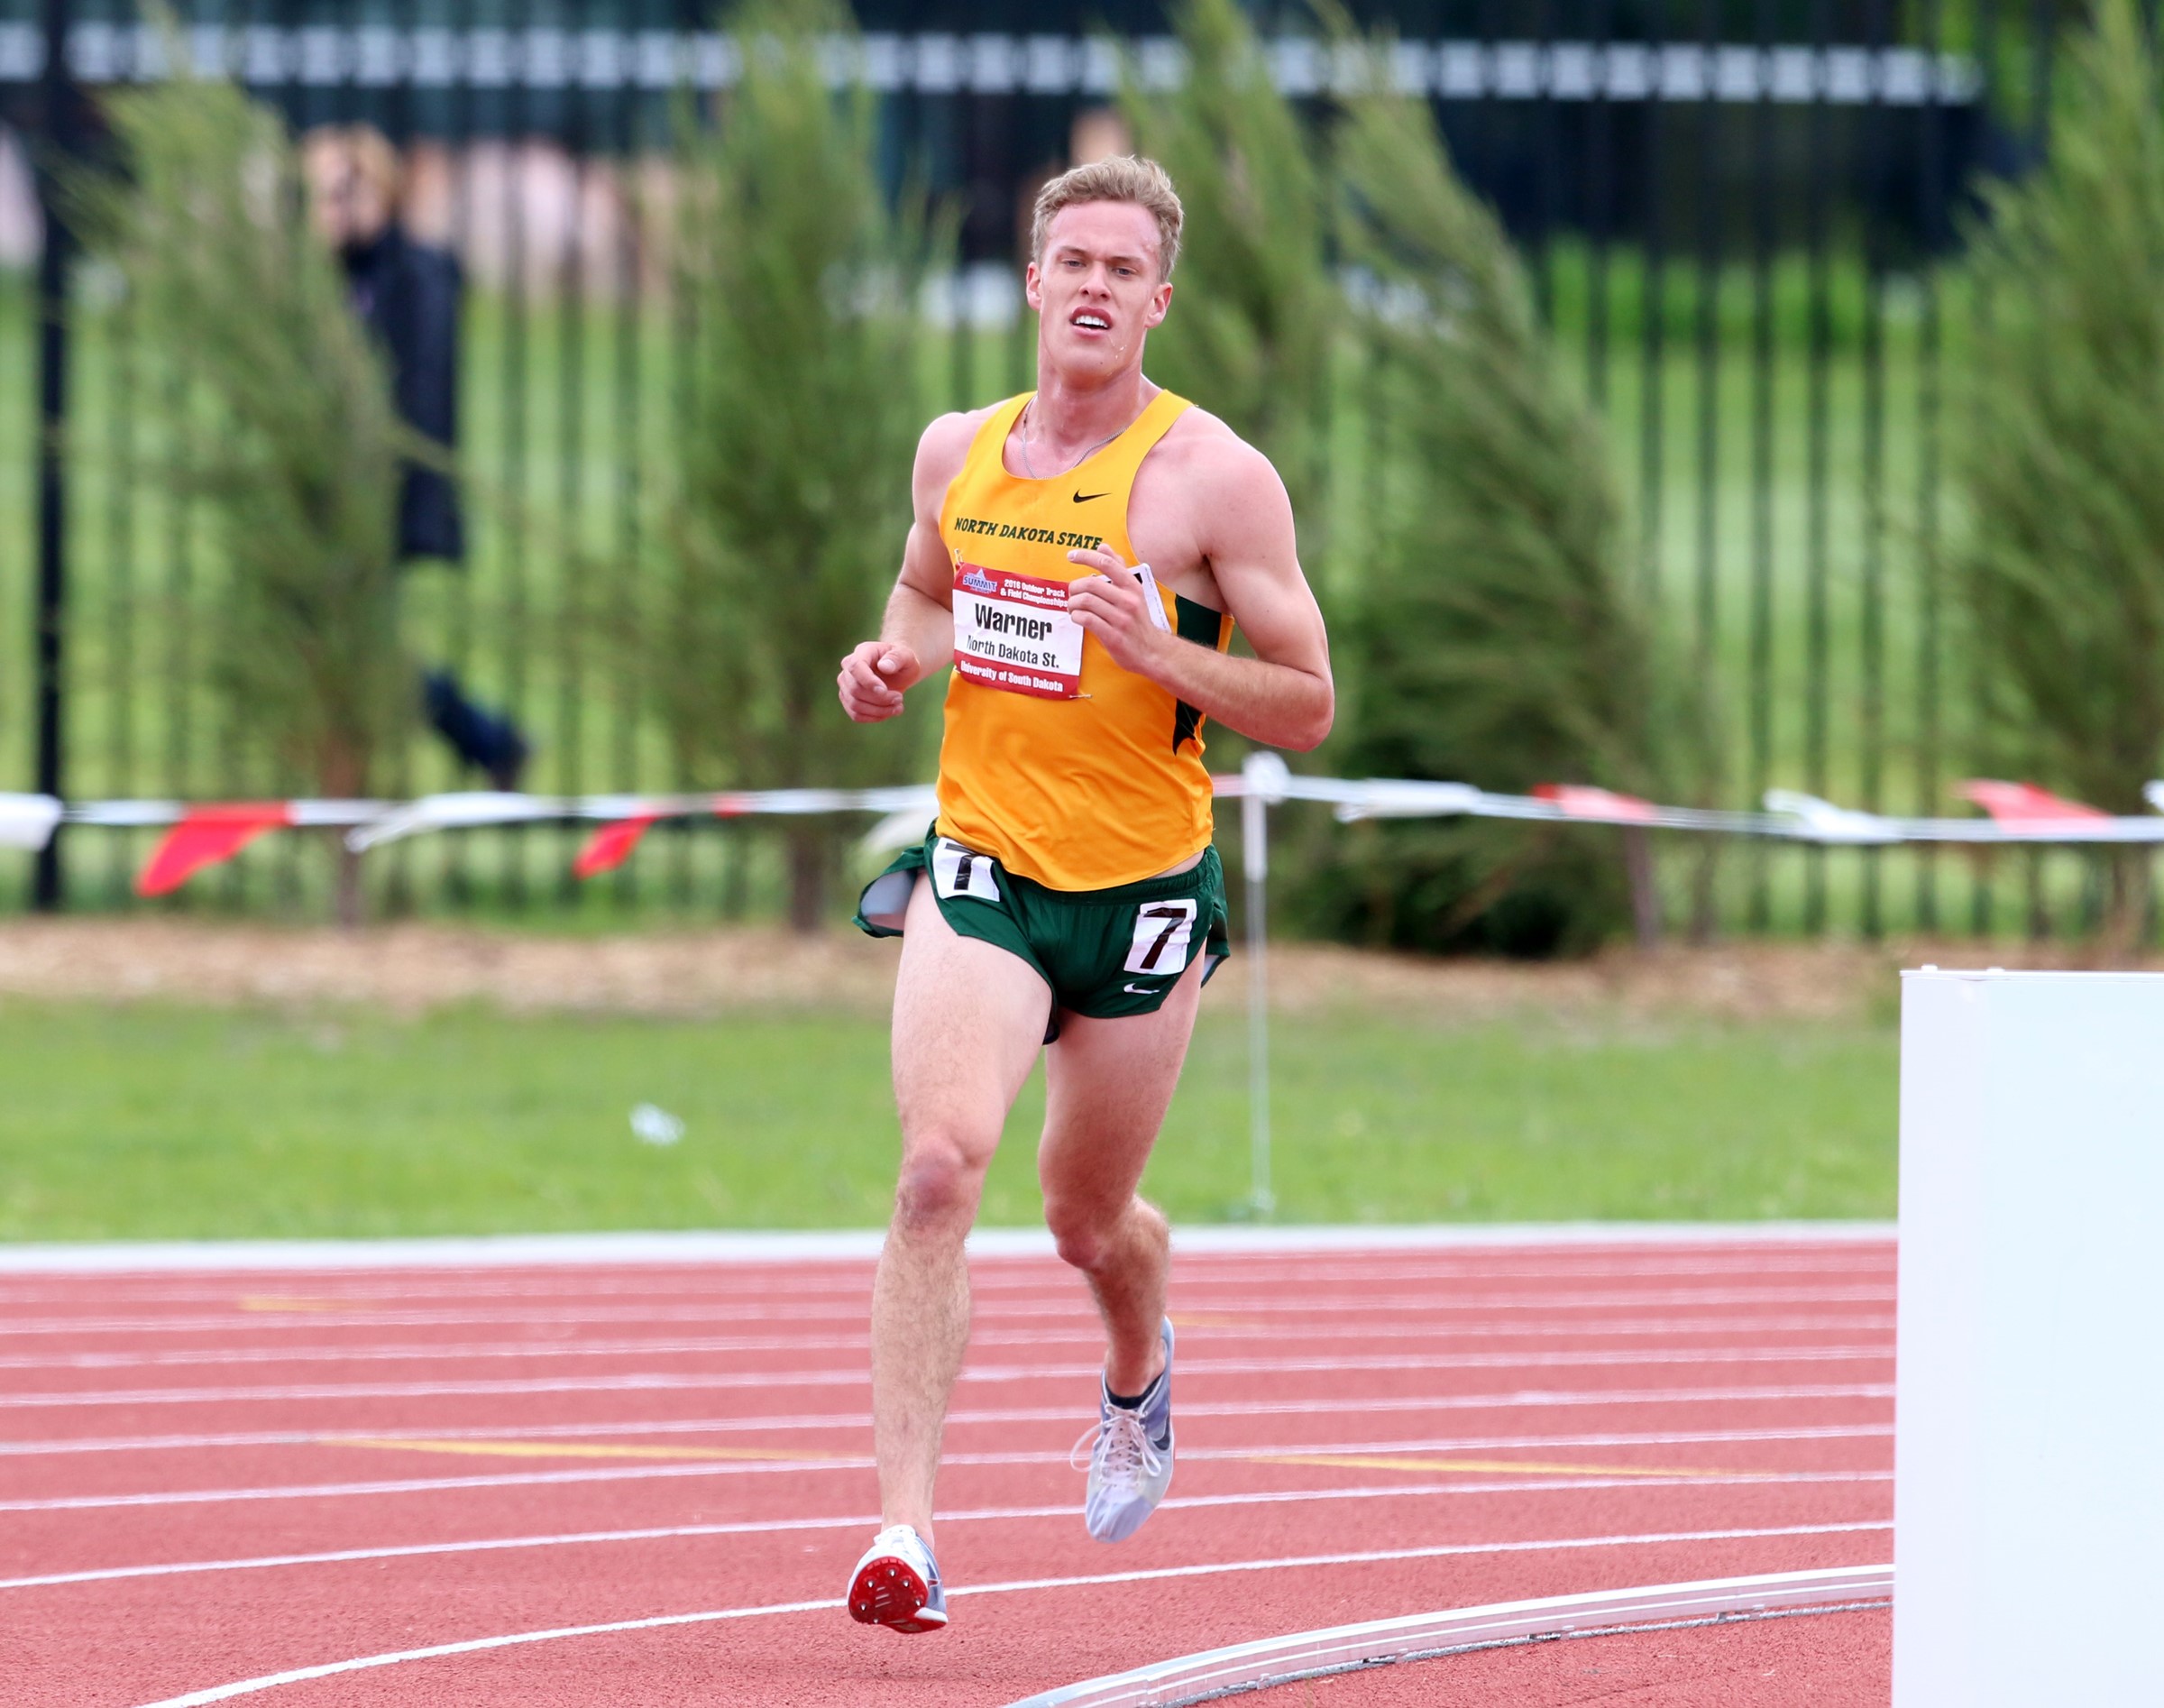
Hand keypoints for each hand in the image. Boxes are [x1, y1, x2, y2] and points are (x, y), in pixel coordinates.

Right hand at [837, 640, 922, 722]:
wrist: (899, 672)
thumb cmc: (903, 661)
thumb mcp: (907, 656)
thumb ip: (897, 658)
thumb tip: (884, 666)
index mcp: (862, 652)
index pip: (856, 667)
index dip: (868, 681)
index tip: (884, 690)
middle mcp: (848, 668)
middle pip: (855, 689)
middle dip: (879, 699)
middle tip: (899, 698)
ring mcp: (846, 685)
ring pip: (855, 704)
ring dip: (879, 711)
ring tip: (898, 707)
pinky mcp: (848, 700)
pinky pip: (856, 715)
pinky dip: (874, 717)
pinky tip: (888, 712)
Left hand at [1066, 545, 1164, 674]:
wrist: (1152, 652)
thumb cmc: (1138, 620)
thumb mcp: (1133, 592)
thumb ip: (1118, 569)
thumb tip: (1103, 547)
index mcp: (1132, 587)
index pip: (1107, 564)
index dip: (1086, 556)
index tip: (1071, 556)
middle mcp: (1128, 601)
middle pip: (1091, 584)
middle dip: (1074, 588)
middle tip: (1072, 594)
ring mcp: (1121, 619)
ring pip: (1085, 601)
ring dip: (1072, 604)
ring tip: (1073, 608)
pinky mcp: (1113, 636)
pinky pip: (1086, 619)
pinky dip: (1076, 616)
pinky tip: (1078, 618)